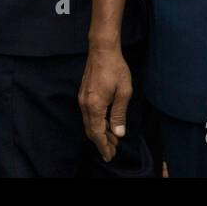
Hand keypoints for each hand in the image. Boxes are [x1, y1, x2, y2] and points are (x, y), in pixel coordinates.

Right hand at [80, 43, 131, 161]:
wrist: (102, 50)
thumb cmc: (116, 68)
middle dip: (101, 142)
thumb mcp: (124, 91)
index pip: (97, 133)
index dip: (104, 146)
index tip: (110, 155)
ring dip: (99, 133)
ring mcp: (82, 99)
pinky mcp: (83, 94)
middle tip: (112, 151)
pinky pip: (88, 115)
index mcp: (95, 105)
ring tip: (111, 140)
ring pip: (89, 123)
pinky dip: (96, 123)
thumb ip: (119, 114)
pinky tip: (105, 124)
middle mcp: (85, 104)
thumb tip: (118, 133)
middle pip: (91, 130)